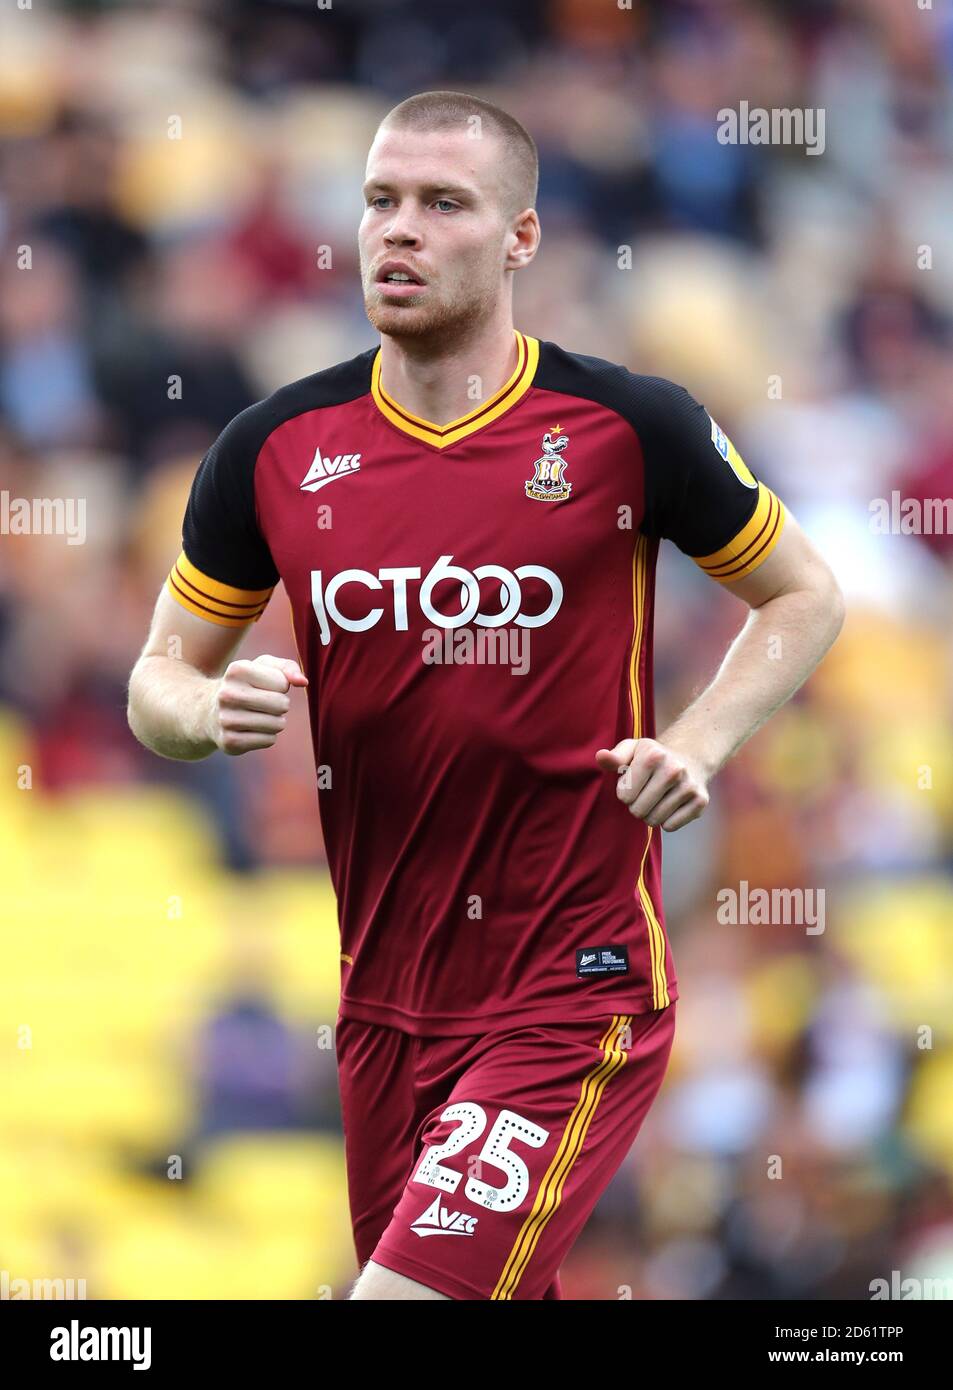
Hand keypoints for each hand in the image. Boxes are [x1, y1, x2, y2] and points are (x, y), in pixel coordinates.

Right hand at [208, 654, 307, 755]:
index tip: (263, 686)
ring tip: (256, 715)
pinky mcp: (229, 742)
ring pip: (278, 725)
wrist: (205, 711)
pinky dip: (266, 735)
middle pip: (282, 704)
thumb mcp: (262, 667)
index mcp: (236, 670)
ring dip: (274, 721)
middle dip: (280, 705)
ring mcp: (226, 720)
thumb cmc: (243, 685)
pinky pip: (269, 740)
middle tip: (264, 703)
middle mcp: (227, 694)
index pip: (282, 683)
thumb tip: (303, 682)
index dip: (280, 686)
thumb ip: (287, 667)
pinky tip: (250, 729)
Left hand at [595, 738, 709, 831]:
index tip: (634, 782)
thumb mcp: (632, 750)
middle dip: (637, 805)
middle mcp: (674, 769)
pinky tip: (671, 804)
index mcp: (653, 755)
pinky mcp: (700, 801)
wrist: (691, 757)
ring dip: (651, 813)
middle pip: (638, 810)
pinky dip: (667, 820)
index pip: (624, 796)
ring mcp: (689, 786)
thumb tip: (601, 757)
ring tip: (658, 797)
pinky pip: (671, 826)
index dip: (625, 792)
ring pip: (654, 820)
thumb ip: (614, 757)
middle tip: (645, 792)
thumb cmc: (652, 757)